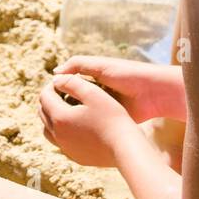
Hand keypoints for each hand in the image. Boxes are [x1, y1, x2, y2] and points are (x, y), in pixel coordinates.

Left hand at [38, 74, 134, 167]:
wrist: (125, 147)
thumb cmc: (112, 117)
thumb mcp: (93, 93)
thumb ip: (72, 82)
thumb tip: (56, 79)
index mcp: (60, 117)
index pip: (45, 96)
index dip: (51, 86)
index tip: (62, 81)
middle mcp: (57, 134)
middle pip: (43, 112)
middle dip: (50, 99)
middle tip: (62, 91)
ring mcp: (65, 148)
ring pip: (47, 129)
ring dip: (52, 116)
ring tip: (65, 108)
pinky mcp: (74, 156)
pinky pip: (59, 141)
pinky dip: (61, 130)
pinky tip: (75, 125)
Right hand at [53, 55, 180, 122]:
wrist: (153, 93)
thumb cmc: (128, 74)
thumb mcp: (100, 66)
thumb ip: (78, 65)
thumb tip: (54, 74)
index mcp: (92, 78)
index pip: (68, 84)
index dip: (57, 90)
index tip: (44, 97)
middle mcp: (95, 93)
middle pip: (72, 100)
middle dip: (62, 106)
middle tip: (48, 114)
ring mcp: (102, 107)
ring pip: (80, 113)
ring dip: (71, 118)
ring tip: (58, 124)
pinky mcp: (109, 119)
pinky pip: (92, 123)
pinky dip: (83, 126)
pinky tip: (72, 132)